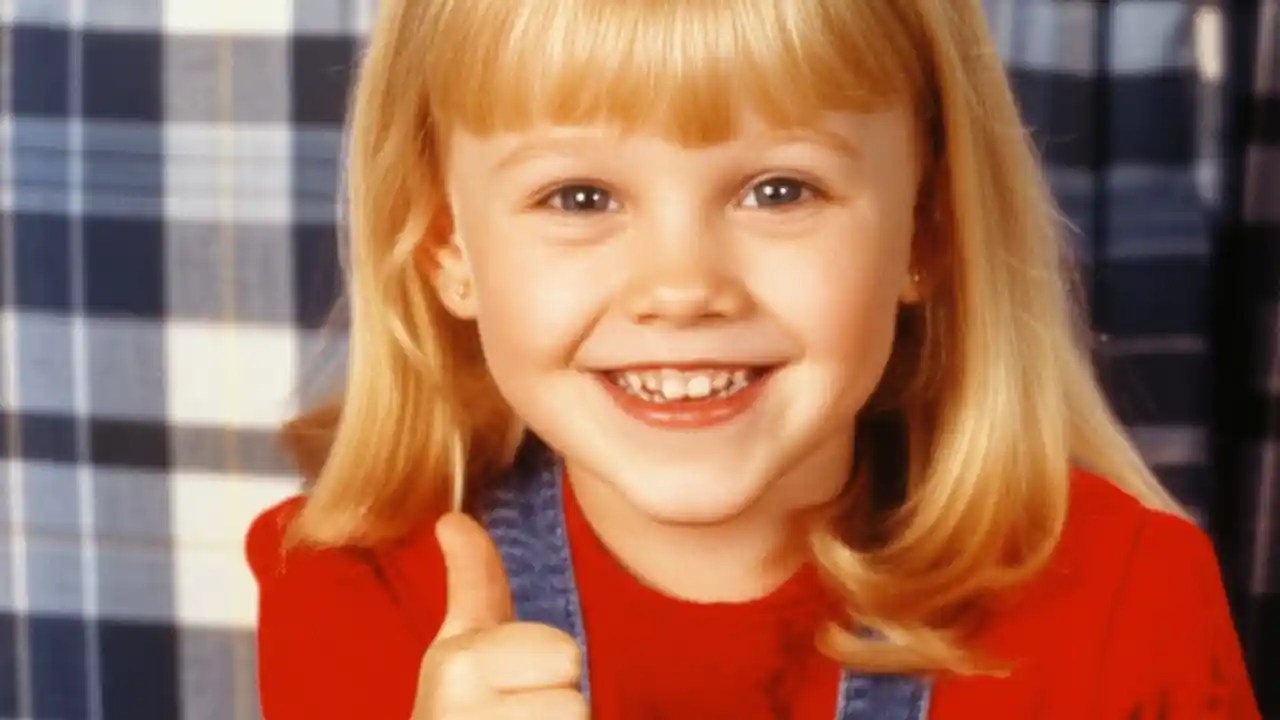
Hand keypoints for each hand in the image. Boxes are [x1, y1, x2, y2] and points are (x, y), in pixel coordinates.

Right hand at [411, 512, 587, 718]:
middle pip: (576, 698)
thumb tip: (453, 517)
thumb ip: (471, 581)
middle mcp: (458, 708)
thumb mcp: (458, 646)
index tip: (509, 686)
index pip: (564, 655)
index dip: (551, 671)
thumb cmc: (458, 712)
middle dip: (557, 710)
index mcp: (456, 663)